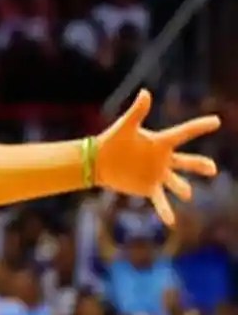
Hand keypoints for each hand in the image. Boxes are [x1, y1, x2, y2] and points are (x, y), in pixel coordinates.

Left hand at [94, 89, 218, 225]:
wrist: (98, 160)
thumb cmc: (112, 140)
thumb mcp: (125, 125)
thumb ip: (137, 111)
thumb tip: (145, 92)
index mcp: (161, 142)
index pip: (184, 133)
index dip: (200, 127)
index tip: (216, 121)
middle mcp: (164, 159)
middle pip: (187, 161)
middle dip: (200, 165)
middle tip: (212, 169)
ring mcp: (158, 174)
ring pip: (177, 182)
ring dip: (183, 188)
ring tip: (188, 193)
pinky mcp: (148, 188)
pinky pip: (160, 200)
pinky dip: (165, 210)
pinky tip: (171, 222)